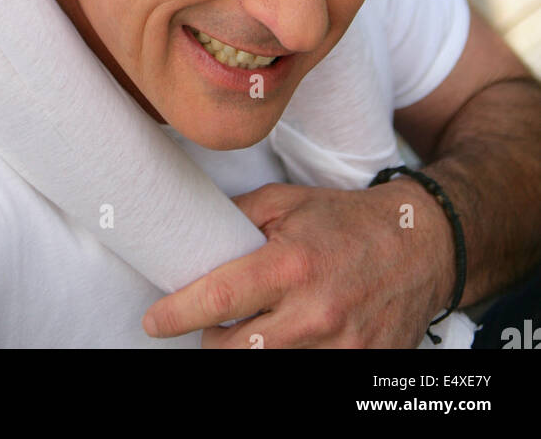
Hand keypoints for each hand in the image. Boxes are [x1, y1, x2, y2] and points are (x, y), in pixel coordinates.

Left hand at [141, 179, 454, 348]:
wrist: (423, 245)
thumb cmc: (348, 220)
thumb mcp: (287, 202)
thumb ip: (238, 218)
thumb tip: (192, 232)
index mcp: (291, 265)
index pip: (219, 300)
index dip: (177, 314)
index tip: (153, 321)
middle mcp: (314, 312)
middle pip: (234, 353)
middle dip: (211, 342)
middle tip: (212, 323)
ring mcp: (340, 348)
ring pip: (267, 369)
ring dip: (247, 354)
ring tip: (253, 329)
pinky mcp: (360, 368)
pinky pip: (308, 374)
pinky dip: (289, 358)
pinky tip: (289, 339)